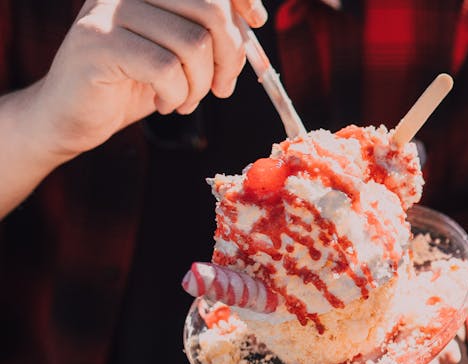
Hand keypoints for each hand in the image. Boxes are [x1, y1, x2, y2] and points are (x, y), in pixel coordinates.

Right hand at [26, 0, 267, 162]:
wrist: (74, 114)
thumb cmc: (134, 83)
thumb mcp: (181, 51)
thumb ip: (210, 30)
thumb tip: (253, 18)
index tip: (257, 21)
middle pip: (210, 10)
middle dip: (230, 57)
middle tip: (221, 87)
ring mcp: (109, 11)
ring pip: (193, 44)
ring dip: (200, 84)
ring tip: (185, 99)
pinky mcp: (98, 42)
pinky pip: (166, 69)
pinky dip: (177, 95)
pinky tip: (164, 102)